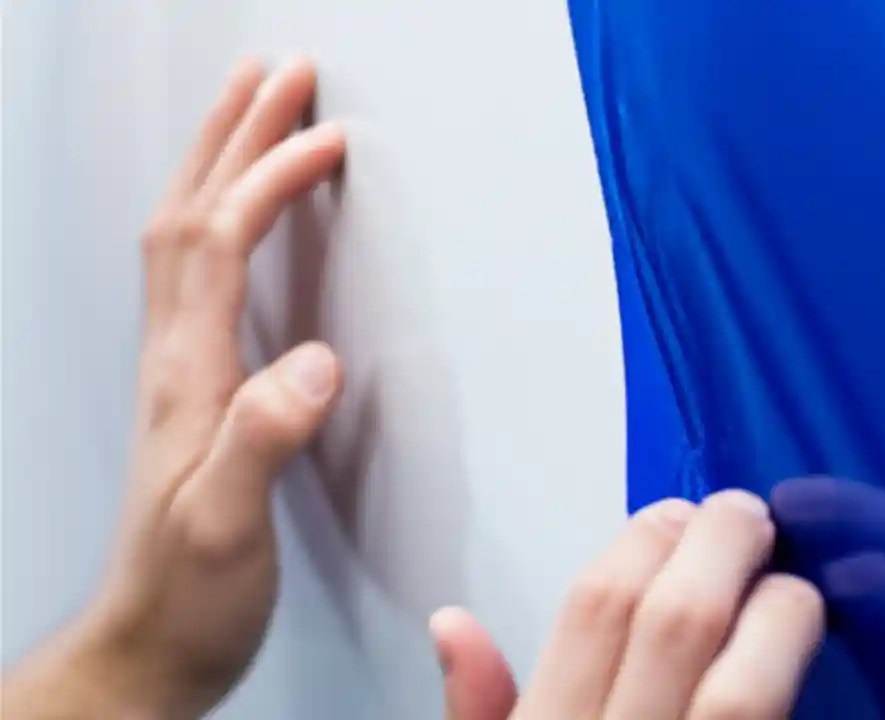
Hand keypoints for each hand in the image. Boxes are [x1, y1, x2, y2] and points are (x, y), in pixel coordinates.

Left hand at [2, 57, 344, 718]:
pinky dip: (221, 218)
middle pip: (191, 215)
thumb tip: (313, 358)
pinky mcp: (199, 390)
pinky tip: (240, 218)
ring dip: (218, 162)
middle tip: (279, 75)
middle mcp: (176, 359)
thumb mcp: (226, 524)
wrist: (153, 642)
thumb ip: (263, 438)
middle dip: (235, 134)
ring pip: (185, 235)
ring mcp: (180, 371)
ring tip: (255, 112)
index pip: (219, 244)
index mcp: (189, 376)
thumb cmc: (191, 591)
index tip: (322, 136)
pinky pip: (199, 275)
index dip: (267, 180)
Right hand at [428, 491, 825, 719]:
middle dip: (721, 549)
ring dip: (776, 614)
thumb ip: (476, 709)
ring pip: (740, 691)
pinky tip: (809, 652)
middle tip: (746, 516)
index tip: (676, 516)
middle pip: (674, 624)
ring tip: (792, 584)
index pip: (594, 610)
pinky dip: (796, 676)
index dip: (645, 544)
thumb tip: (452, 624)